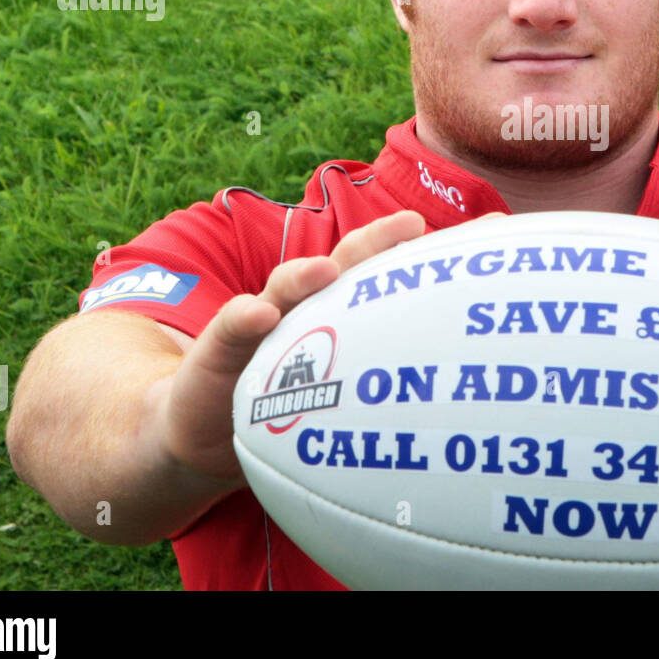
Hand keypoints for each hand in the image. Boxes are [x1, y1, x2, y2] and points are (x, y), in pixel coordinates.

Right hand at [161, 209, 431, 483]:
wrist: (207, 434)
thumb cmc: (285, 409)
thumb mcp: (337, 391)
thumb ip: (378, 377)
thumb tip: (451, 381)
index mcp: (333, 314)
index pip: (374, 275)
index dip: (409, 254)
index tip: (444, 235)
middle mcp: (301, 307)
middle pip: (339, 265)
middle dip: (373, 241)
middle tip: (408, 224)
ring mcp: (260, 321)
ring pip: (285, 288)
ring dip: (305, 275)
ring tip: (328, 269)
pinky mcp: (219, 347)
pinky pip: (232, 326)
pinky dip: (247, 317)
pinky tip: (261, 316)